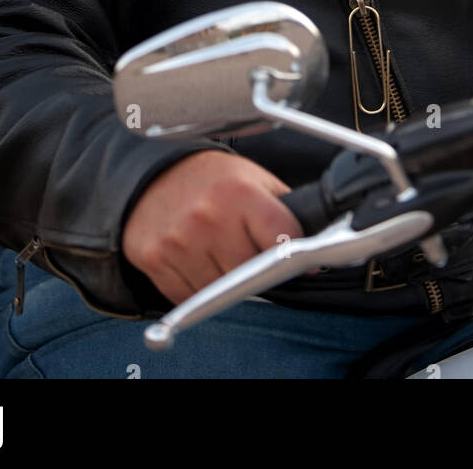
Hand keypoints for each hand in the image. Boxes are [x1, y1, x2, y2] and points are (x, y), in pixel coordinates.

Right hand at [122, 150, 303, 304]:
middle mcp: (208, 217)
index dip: (296, 257)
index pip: (283, 241)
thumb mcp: (255, 180)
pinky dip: (200, 290)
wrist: (156, 174)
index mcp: (240, 192)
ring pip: (221, 294)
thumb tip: (317, 246)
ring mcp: (179, 241)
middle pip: (252, 277)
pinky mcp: (155, 259)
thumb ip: (285, 211)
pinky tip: (198, 262)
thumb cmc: (214, 180)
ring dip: (227, 286)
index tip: (300, 263)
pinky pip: (190, 298)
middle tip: (254, 259)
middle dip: (258, 274)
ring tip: (222, 255)